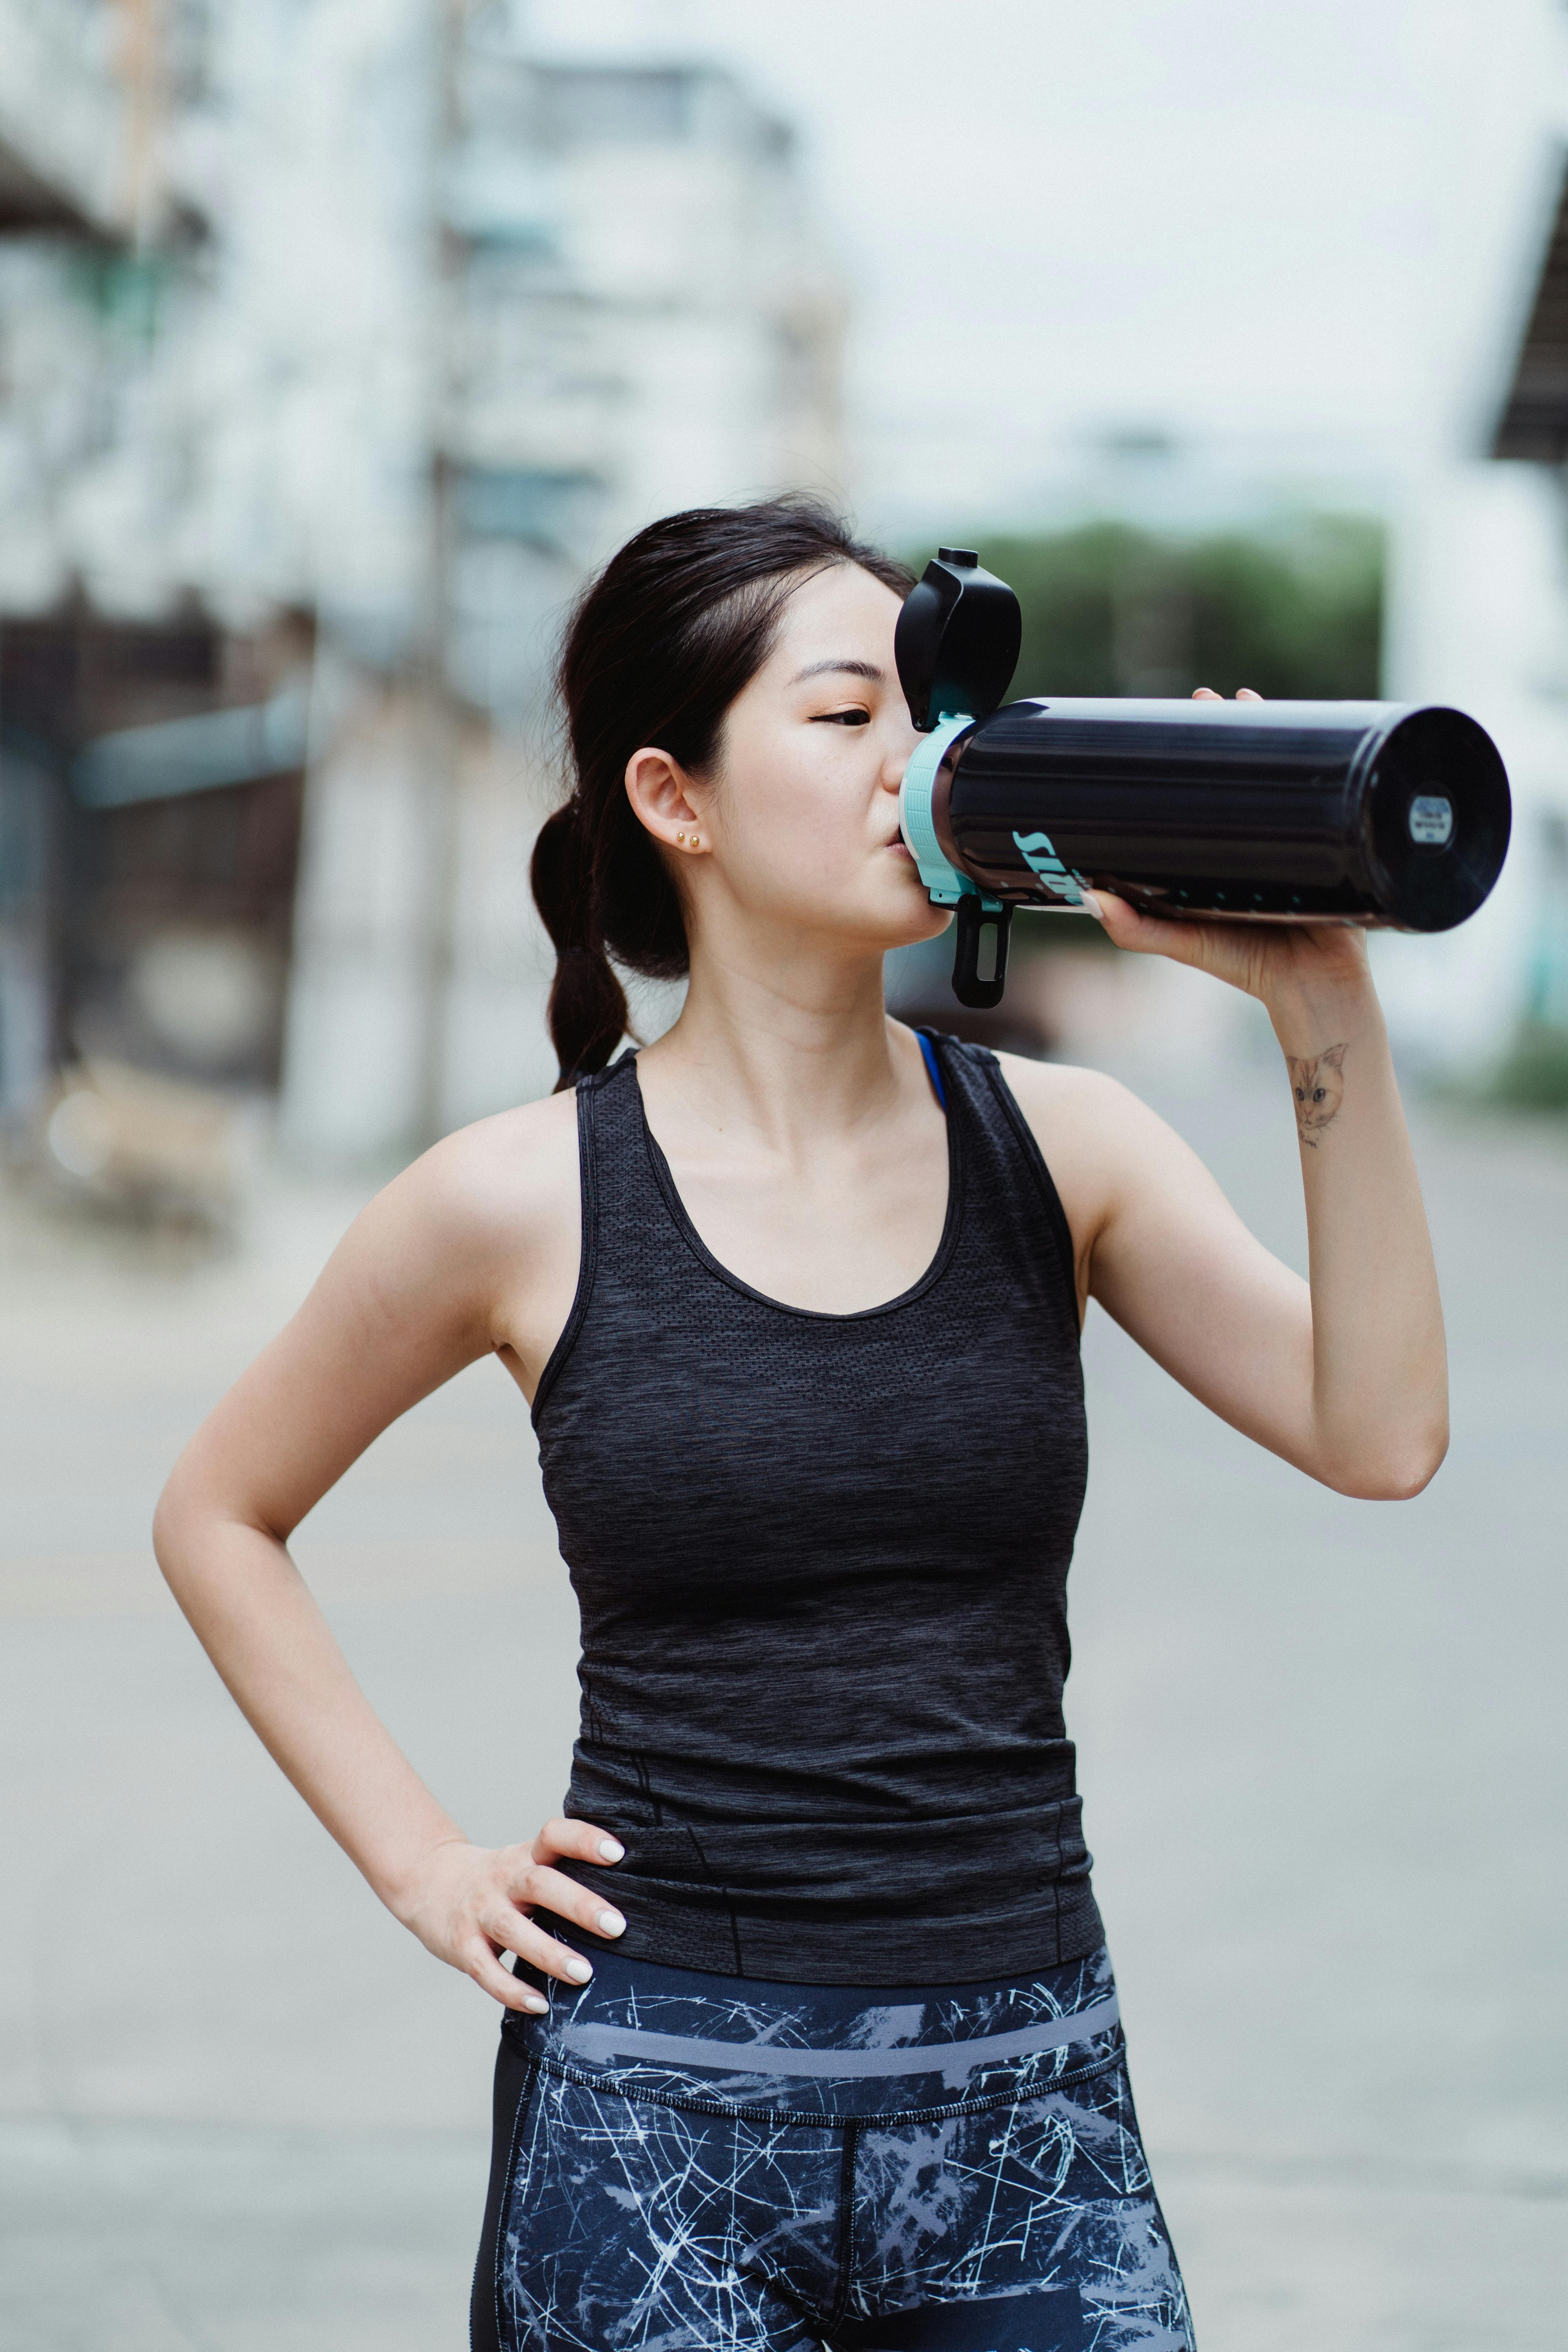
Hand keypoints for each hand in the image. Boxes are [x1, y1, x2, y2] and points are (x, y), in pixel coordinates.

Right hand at [394, 1815, 625, 2013]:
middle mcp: (503, 1879)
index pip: (554, 1835)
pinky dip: (512, 1991)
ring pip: (514, 1931)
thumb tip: (634, 1895)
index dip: (584, 1839)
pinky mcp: (461, 1945)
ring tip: (584, 1974)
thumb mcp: (526, 1863)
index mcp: (524, 1855)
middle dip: (579, 1904)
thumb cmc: (500, 1880)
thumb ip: (565, 1874)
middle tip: (617, 1926)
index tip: (618, 1853)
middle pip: (540, 1883)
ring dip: (550, 1953)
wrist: (429, 1883)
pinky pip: (485, 1970)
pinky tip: (540, 2005)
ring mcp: (480, 1912)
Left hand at [1079, 687, 1372, 1016]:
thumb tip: (1091, 898)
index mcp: (1215, 854)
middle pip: (1237, 772)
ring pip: (1275, 773)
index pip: (1198, 794)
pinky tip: (1312, 725)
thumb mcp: (1185, 942)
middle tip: (1204, 697)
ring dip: (1264, 731)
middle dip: (1223, 730)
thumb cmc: (1250, 965)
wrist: (1316, 986)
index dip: (1185, 758)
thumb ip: (1137, 930)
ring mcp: (1290, 835)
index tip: (1169, 724)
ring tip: (1247, 696)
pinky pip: (1321, 789)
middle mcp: (1250, 838)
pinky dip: (1316, 755)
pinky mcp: (1328, 839)